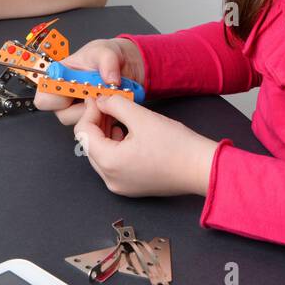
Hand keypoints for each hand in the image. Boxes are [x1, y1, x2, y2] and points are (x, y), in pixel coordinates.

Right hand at [34, 37, 144, 125]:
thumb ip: (107, 61)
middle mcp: (66, 97)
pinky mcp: (95, 119)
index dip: (56, 99)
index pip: (44, 98)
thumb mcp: (105, 51)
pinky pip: (99, 127)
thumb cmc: (105, 57)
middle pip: (64, 115)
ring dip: (98, 112)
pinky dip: (109, 119)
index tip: (75, 91)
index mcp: (59, 79)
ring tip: (109, 97)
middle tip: (98, 94)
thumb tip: (109, 78)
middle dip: (84, 107)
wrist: (124, 65)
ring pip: (83, 123)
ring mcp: (80, 110)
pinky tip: (114, 105)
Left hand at [73, 95, 219, 196]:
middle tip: (108, 104)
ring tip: (119, 117)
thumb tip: (101, 101)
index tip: (98, 98)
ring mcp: (120, 186)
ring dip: (105, 134)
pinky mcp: (131, 186)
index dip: (89, 112)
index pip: (83, 133)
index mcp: (109, 163)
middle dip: (96, 122)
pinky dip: (115, 146)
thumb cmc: (176, 145)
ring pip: (100, 154)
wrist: (201, 168)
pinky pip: (113, 164)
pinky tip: (127, 133)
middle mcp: (110, 179)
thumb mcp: (141, 117)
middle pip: (90, 145)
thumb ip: (115, 105)